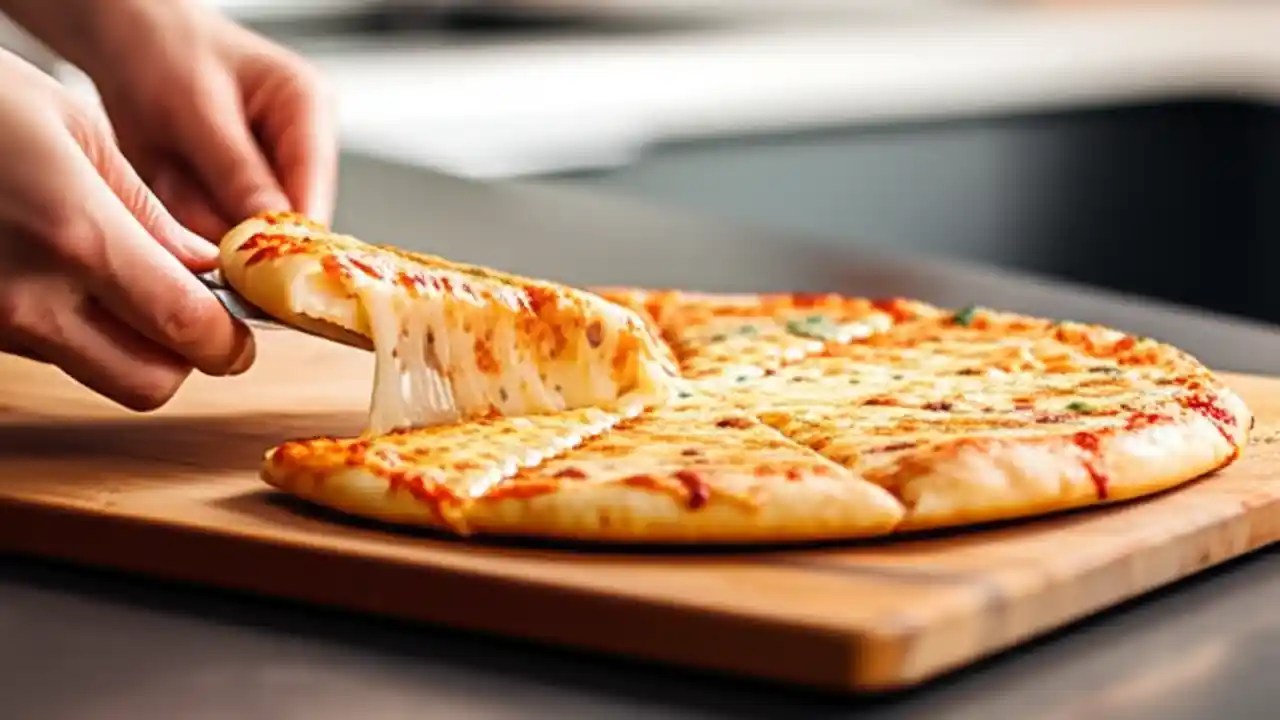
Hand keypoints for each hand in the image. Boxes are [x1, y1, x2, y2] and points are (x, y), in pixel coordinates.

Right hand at [0, 49, 253, 408]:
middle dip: (184, 356)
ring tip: (121, 281)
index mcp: (77, 237)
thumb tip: (204, 268)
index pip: (188, 331)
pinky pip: (48, 351)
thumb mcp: (77, 129)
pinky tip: (65, 276)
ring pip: (99, 373)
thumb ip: (149, 212)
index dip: (230, 341)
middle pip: (149, 382)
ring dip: (130, 345)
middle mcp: (30, 298)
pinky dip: (76, 331)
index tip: (241, 330)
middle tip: (191, 312)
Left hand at [4, 0, 336, 239]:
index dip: (292, 243)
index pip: (316, 195)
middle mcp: (298, 148)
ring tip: (175, 179)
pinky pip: (220, 235)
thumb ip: (237, 171)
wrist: (120, 42)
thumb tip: (272, 230)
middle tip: (192, 208)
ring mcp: (269, 176)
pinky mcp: (238, 196)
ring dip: (206, 227)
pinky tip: (175, 187)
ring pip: (252, 238)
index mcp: (307, 110)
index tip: (260, 277)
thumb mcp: (196, 107)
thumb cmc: (161, 50)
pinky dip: (190, 225)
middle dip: (236, 234)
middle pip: (289, 227)